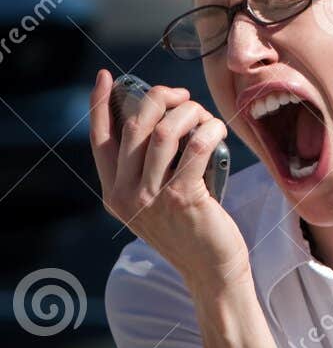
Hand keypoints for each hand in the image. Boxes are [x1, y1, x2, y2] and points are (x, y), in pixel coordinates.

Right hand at [90, 68, 248, 287]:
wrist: (211, 270)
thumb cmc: (190, 231)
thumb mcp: (155, 204)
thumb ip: (146, 173)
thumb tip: (162, 124)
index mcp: (113, 192)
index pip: (99, 139)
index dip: (100, 104)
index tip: (106, 77)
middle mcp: (126, 194)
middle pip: (134, 126)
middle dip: (160, 100)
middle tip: (183, 96)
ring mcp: (152, 197)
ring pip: (165, 132)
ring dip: (190, 113)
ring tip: (205, 117)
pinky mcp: (183, 198)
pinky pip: (195, 147)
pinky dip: (209, 130)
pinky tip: (217, 129)